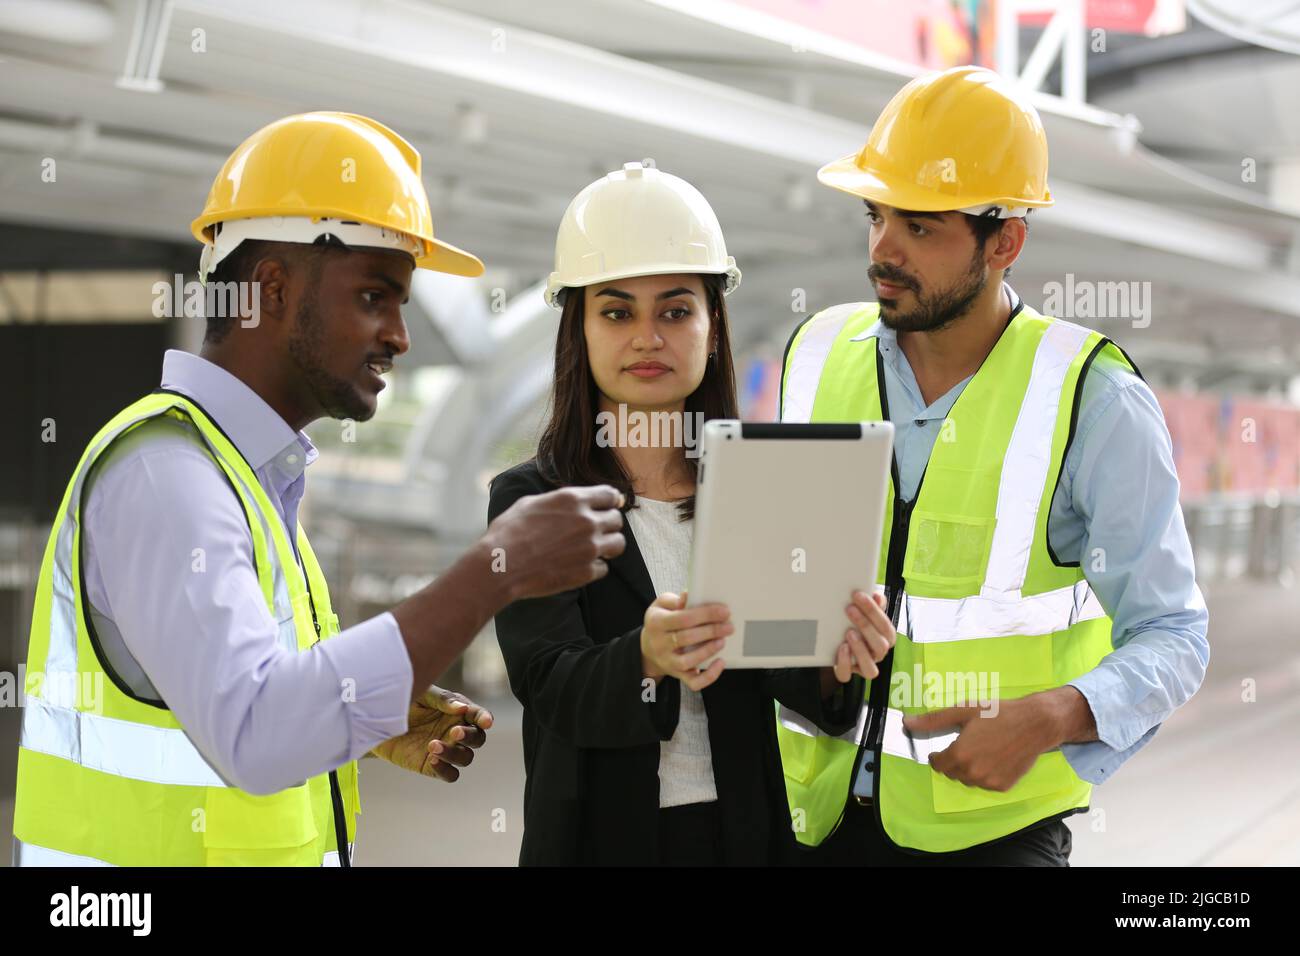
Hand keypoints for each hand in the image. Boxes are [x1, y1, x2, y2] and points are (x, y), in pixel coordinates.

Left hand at [370, 685, 493, 781]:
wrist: (375, 722)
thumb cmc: (403, 701)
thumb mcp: (421, 694)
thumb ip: (442, 700)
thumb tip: (463, 708)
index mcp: (457, 711)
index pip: (478, 715)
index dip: (484, 718)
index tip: (485, 722)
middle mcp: (455, 731)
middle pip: (477, 739)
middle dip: (470, 737)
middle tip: (454, 732)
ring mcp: (446, 750)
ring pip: (466, 758)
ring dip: (454, 753)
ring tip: (432, 745)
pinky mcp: (432, 766)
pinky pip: (450, 774)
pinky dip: (445, 769)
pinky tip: (432, 759)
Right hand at [483, 485, 626, 600]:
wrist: (501, 565)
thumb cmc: (508, 532)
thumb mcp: (530, 503)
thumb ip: (556, 501)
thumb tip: (568, 502)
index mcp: (573, 500)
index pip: (610, 494)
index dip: (610, 501)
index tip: (609, 506)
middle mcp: (587, 521)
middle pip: (617, 519)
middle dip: (609, 524)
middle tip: (597, 530)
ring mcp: (590, 547)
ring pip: (618, 544)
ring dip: (609, 545)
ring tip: (595, 549)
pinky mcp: (587, 571)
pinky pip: (604, 568)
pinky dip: (595, 568)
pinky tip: (580, 566)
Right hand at [641, 592, 729, 691]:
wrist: (648, 647)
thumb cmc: (660, 622)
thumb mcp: (661, 605)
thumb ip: (675, 600)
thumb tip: (688, 596)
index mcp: (657, 623)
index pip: (683, 618)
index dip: (706, 614)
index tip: (723, 611)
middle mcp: (660, 644)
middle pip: (687, 638)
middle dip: (712, 631)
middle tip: (728, 625)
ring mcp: (668, 661)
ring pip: (688, 661)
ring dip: (709, 650)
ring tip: (723, 640)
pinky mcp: (677, 675)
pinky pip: (693, 682)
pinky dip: (709, 676)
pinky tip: (720, 663)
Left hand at [829, 590, 894, 683]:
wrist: (836, 640)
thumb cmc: (856, 624)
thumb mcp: (865, 613)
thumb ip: (874, 605)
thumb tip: (877, 596)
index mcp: (885, 638)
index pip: (886, 627)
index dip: (874, 611)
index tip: (859, 595)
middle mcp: (878, 654)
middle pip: (880, 645)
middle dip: (866, 625)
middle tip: (850, 609)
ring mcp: (863, 665)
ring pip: (870, 667)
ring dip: (860, 648)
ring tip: (849, 632)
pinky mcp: (847, 672)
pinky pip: (847, 675)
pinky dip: (844, 662)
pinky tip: (841, 647)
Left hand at [902, 693, 1059, 791]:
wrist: (1035, 723)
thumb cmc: (998, 713)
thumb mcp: (963, 711)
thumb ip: (934, 720)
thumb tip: (907, 723)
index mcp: (960, 754)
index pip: (937, 764)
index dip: (937, 756)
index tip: (941, 749)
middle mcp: (973, 773)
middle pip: (952, 773)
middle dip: (953, 761)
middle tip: (965, 745)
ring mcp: (989, 782)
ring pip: (968, 780)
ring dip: (968, 769)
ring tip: (980, 749)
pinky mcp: (1003, 786)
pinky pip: (986, 784)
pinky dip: (985, 774)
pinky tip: (994, 758)